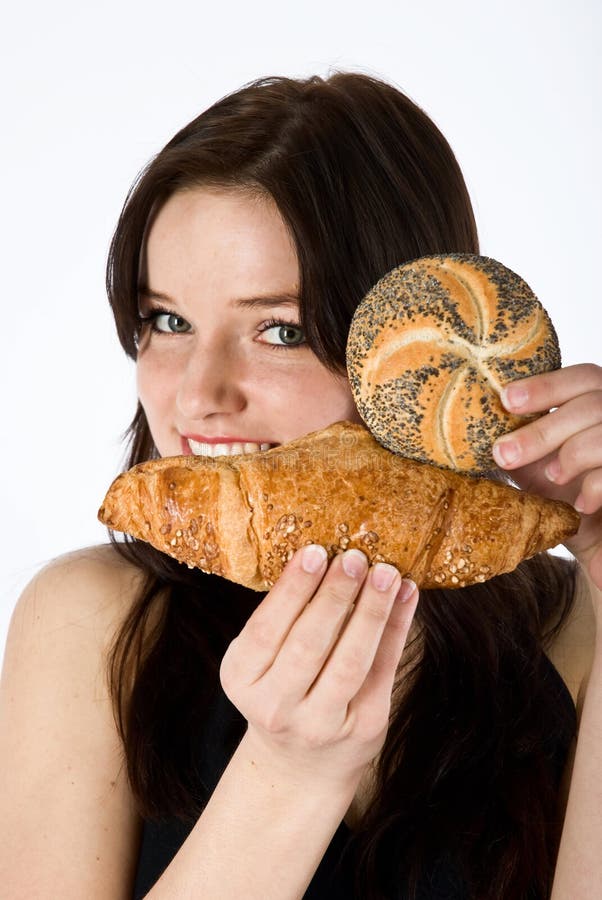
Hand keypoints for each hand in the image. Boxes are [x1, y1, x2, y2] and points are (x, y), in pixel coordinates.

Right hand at [220, 545, 417, 787]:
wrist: (299, 766)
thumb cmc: (281, 690)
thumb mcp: (261, 660)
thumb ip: (285, 617)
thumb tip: (327, 555)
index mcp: (242, 679)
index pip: (266, 629)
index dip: (292, 589)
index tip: (315, 551)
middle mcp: (276, 706)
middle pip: (309, 644)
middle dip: (335, 595)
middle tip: (354, 556)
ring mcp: (321, 723)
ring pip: (350, 660)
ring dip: (371, 611)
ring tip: (385, 573)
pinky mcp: (364, 727)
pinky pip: (382, 670)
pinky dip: (396, 629)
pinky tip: (404, 595)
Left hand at [492, 363, 601, 588]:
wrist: (599, 535)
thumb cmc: (566, 491)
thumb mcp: (537, 461)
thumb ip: (518, 439)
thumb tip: (470, 429)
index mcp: (597, 400)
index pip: (581, 378)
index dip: (545, 386)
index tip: (506, 400)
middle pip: (588, 406)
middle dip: (540, 432)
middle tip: (503, 454)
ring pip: (600, 437)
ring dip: (568, 456)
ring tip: (551, 476)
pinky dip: (592, 488)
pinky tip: (580, 505)